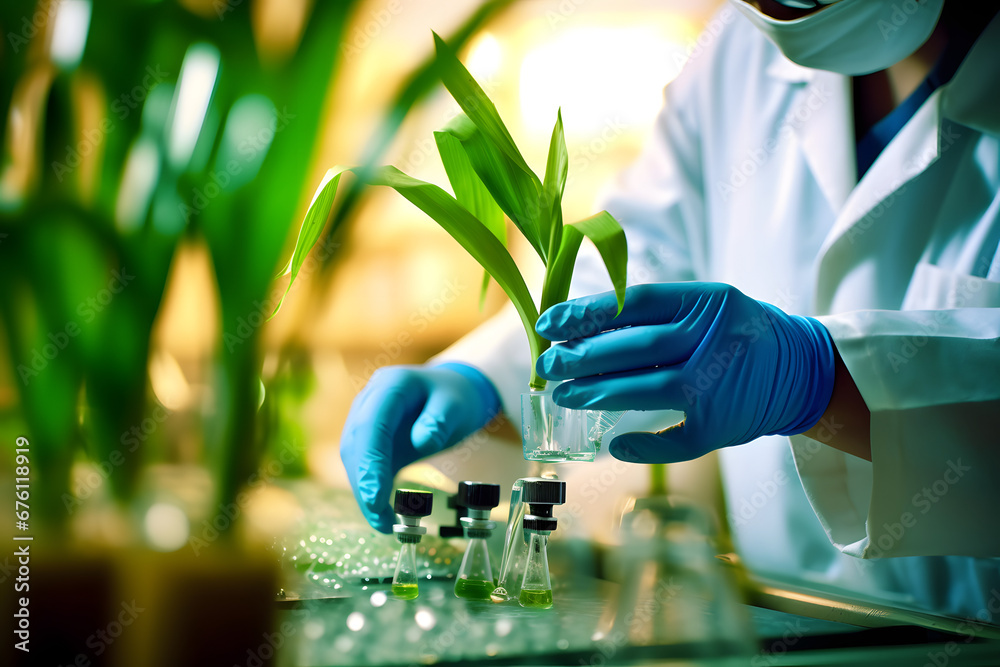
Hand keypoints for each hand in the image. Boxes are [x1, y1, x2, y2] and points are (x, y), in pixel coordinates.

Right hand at [340, 362, 499, 531]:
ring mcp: (364, 419)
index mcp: (391, 386)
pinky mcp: (368, 439)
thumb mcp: (457, 404)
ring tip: (382, 523)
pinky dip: (369, 489)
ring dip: (363, 491)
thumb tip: (421, 442)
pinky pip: (363, 465)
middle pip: (356, 443)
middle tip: (378, 519)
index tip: (374, 495)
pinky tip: (381, 514)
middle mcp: (369, 400)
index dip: (369, 461)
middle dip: (363, 483)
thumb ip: (440, 419)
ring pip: (354, 457)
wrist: (450, 391)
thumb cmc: (456, 397)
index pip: (372, 424)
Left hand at [535, 282, 834, 462]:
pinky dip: (643, 446)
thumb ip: (656, 314)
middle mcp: (712, 341)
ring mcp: (718, 385)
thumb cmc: (738, 335)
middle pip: (634, 346)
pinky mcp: (722, 425)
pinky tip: (614, 444)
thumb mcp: (707, 307)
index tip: (548, 323)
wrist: (802, 372)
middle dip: (582, 356)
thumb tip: (582, 330)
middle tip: (548, 364)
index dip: (585, 313)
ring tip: (563, 395)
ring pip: (647, 388)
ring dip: (598, 393)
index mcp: (705, 303)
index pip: (632, 302)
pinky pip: (675, 439)